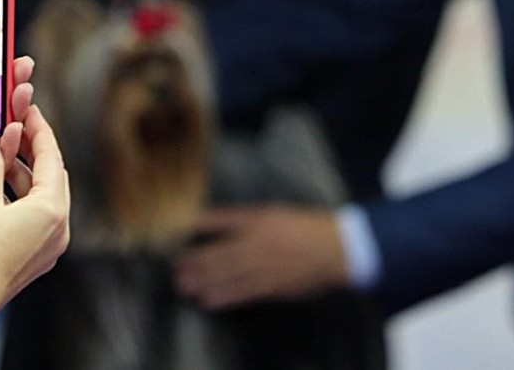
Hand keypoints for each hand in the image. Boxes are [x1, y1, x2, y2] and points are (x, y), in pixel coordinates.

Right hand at [0, 106, 70, 307]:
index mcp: (52, 210)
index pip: (51, 158)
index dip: (38, 130)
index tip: (27, 110)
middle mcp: (58, 228)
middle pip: (50, 176)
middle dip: (30, 151)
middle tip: (12, 129)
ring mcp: (48, 245)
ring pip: (40, 197)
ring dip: (20, 174)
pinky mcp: (34, 255)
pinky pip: (32, 216)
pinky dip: (16, 197)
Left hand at [174, 207, 349, 309]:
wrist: (338, 247)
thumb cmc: (306, 227)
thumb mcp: (276, 213)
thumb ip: (250, 219)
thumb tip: (220, 223)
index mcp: (258, 219)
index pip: (221, 219)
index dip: (197, 224)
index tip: (178, 229)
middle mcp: (257, 240)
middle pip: (219, 251)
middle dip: (195, 260)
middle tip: (176, 266)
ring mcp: (264, 264)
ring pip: (227, 273)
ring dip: (203, 280)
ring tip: (183, 285)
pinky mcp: (273, 284)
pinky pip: (244, 292)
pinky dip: (224, 297)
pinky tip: (208, 300)